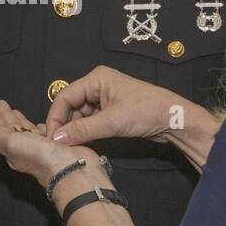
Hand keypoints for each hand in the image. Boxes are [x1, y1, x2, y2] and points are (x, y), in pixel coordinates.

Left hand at [0, 100, 102, 189]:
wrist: (72, 170)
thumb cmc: (41, 158)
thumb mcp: (11, 144)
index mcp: (11, 148)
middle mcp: (24, 148)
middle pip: (11, 128)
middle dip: (5, 116)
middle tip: (0, 103)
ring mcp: (40, 147)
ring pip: (26, 130)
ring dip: (20, 120)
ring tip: (16, 111)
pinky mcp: (55, 144)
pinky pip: (44, 133)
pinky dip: (40, 127)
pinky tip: (39, 123)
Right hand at [44, 65, 184, 146]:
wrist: (173, 120)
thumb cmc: (148, 111)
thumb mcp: (112, 122)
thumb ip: (82, 130)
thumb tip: (57, 138)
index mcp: (97, 79)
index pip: (65, 97)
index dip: (56, 117)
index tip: (51, 137)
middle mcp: (98, 85)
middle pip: (70, 106)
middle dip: (65, 125)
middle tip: (60, 145)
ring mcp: (104, 98)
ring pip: (79, 116)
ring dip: (75, 130)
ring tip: (71, 146)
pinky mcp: (110, 111)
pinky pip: (90, 121)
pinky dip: (85, 132)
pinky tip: (83, 142)